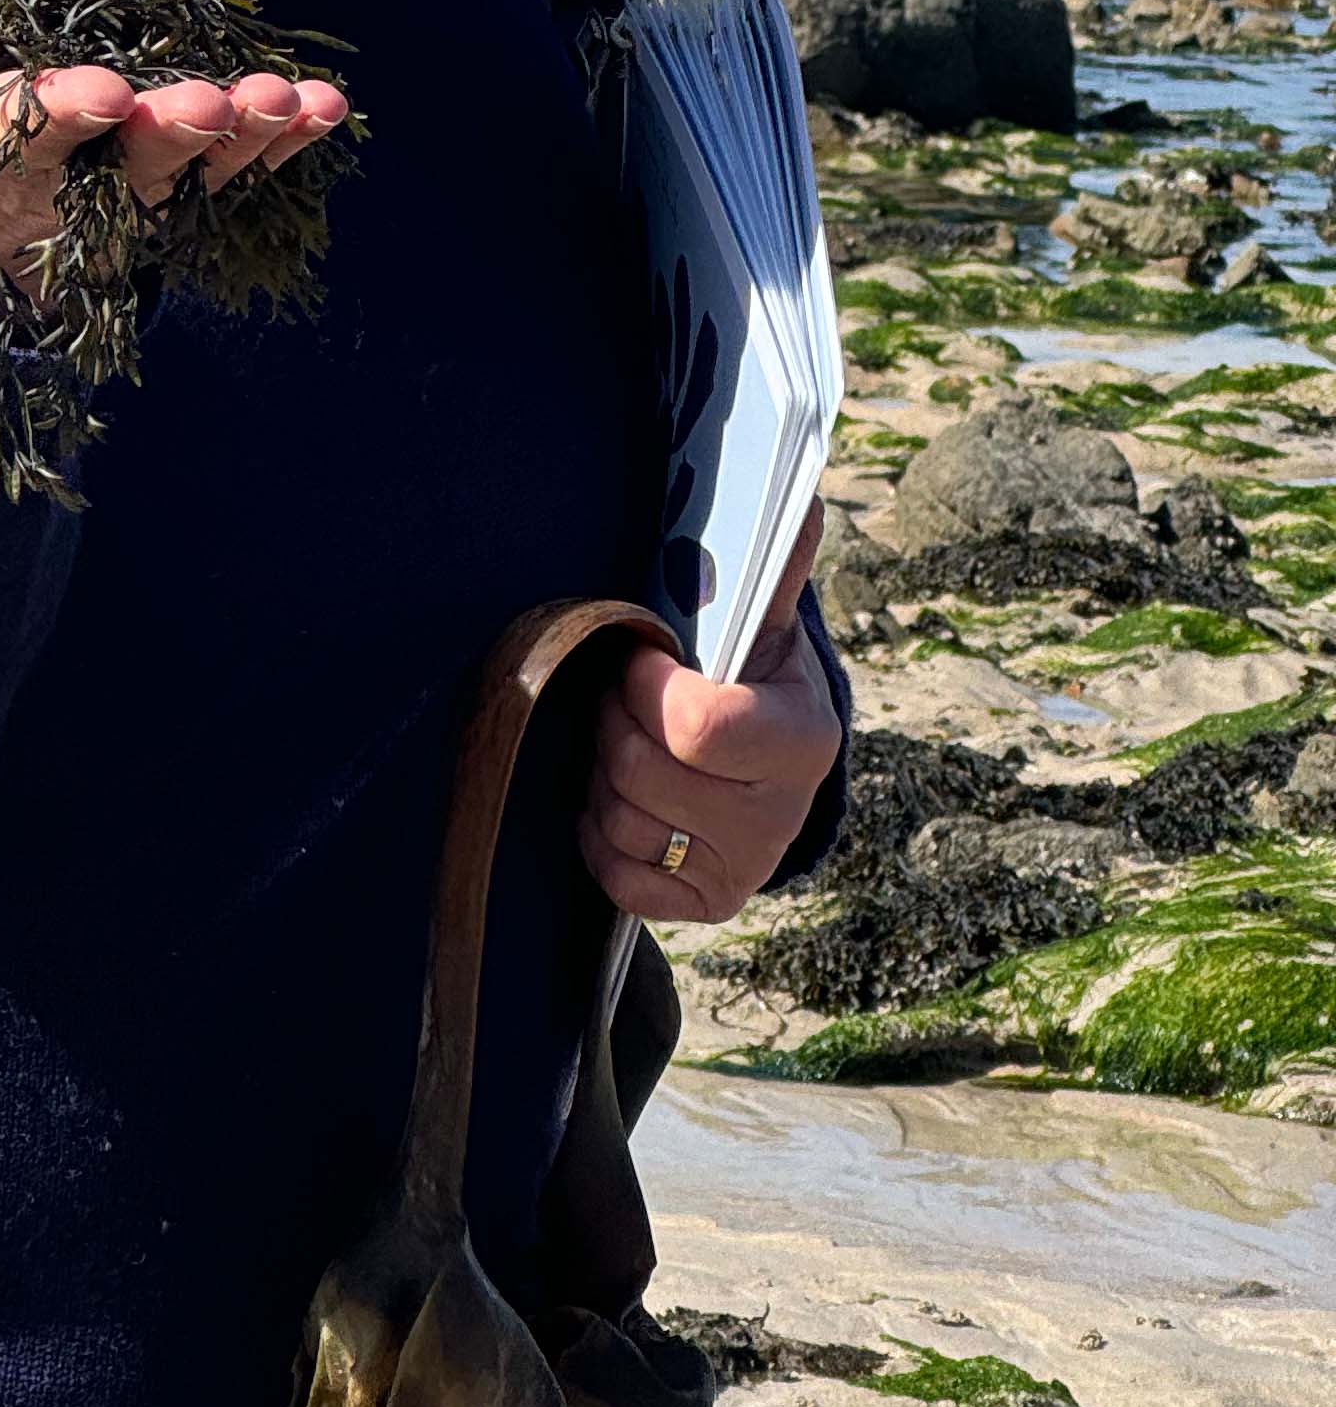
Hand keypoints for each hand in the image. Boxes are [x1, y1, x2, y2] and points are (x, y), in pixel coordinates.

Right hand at [0, 0, 350, 293]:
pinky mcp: (179, 202)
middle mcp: (59, 181)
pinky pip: (236, 180)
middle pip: (117, 164)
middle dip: (165, 134)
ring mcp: (125, 198)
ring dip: (239, 138)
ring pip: (188, 177)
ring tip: (284, 101)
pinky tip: (328, 112)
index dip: (58, 113)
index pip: (14, 128)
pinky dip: (281, 148)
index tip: (103, 91)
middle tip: (210, 103)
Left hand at [582, 504, 840, 925]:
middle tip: (621, 697)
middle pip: (642, 770)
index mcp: (803, 739)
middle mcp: (781, 815)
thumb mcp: (760, 624)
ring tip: (629, 744)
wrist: (763, 767)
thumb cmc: (747, 679)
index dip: (648, 687)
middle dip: (614, 722)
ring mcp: (744, 868)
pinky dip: (601, 834)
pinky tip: (628, 802)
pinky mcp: (705, 906)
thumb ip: (771, 567)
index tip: (639, 657)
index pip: (699, 726)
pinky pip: (615, 874)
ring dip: (603, 776)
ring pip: (622, 820)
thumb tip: (805, 500)